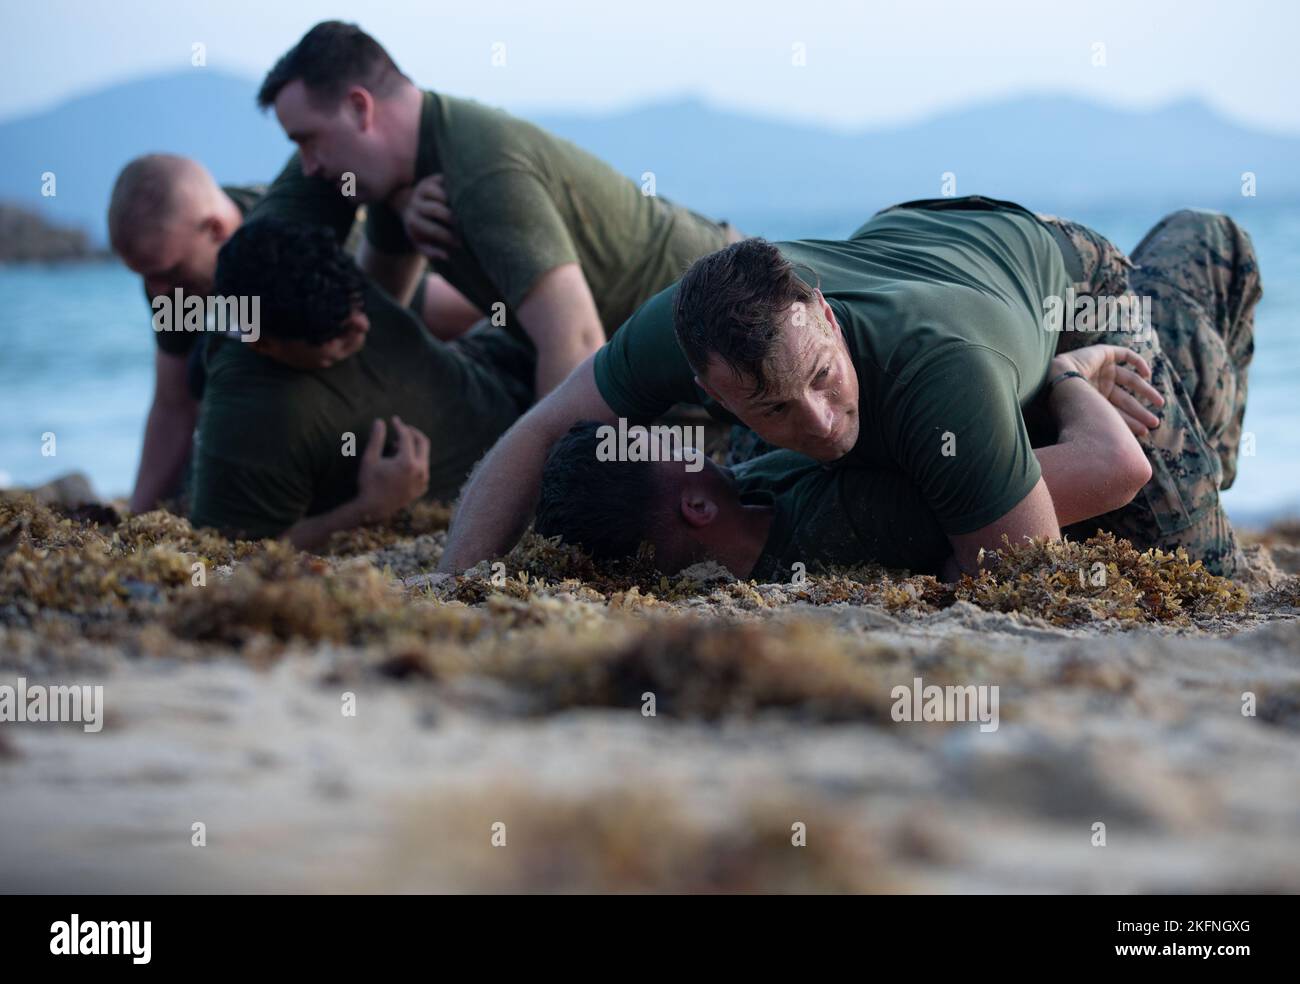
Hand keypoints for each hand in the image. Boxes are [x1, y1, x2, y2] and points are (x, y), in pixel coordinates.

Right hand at [356, 416, 430, 521]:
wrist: (373, 509)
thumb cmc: (369, 482)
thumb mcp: (369, 459)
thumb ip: (376, 439)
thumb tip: (380, 421)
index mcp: (407, 463)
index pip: (407, 437)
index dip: (400, 426)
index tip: (393, 420)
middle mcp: (420, 471)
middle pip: (423, 443)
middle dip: (412, 432)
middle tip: (402, 427)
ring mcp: (423, 480)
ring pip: (423, 456)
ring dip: (412, 447)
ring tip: (395, 446)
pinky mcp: (422, 488)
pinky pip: (423, 468)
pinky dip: (415, 461)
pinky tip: (400, 461)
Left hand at [400, 173, 461, 260]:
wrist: (408, 204)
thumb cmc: (419, 228)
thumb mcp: (419, 241)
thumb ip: (430, 251)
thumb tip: (446, 256)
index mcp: (412, 220)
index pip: (433, 230)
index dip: (449, 237)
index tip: (460, 243)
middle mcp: (416, 202)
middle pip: (437, 210)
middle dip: (454, 220)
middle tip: (467, 226)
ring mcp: (423, 188)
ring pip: (442, 195)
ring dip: (457, 203)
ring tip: (469, 212)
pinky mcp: (432, 179)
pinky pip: (447, 183)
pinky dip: (458, 190)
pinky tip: (468, 198)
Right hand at [1050, 345, 1164, 436]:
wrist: (1059, 383)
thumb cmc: (1075, 405)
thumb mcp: (1096, 420)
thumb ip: (1111, 429)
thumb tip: (1126, 452)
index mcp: (1091, 401)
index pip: (1116, 413)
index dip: (1130, 423)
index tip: (1144, 432)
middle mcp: (1096, 386)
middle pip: (1124, 399)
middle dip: (1139, 412)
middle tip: (1154, 423)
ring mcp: (1100, 369)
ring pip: (1129, 380)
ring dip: (1146, 391)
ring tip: (1160, 403)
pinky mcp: (1102, 353)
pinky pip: (1125, 355)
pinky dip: (1138, 362)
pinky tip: (1148, 375)